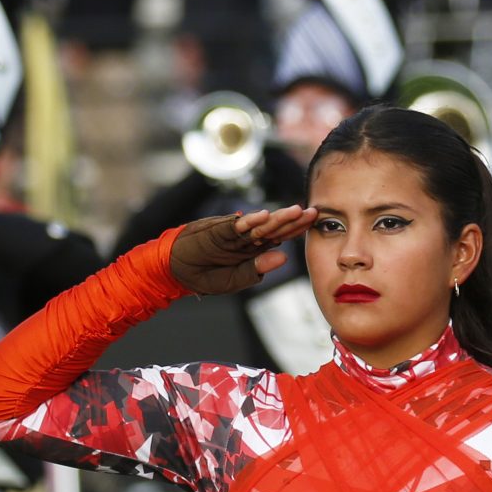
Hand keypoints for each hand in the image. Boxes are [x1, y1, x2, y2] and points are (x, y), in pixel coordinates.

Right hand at [168, 207, 314, 295]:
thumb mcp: (233, 281)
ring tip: (295, 211)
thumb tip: (283, 258)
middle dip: (293, 220)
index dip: (297, 230)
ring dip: (277, 218)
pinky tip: (263, 216)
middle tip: (313, 211)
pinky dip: (248, 221)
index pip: (281, 237)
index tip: (315, 222)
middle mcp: (247, 239)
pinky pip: (236, 225)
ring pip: (260, 225)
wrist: (176, 271)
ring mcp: (234, 233)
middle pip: (275, 228)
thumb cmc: (205, 277)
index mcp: (254, 250)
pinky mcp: (219, 230)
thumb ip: (256, 271)